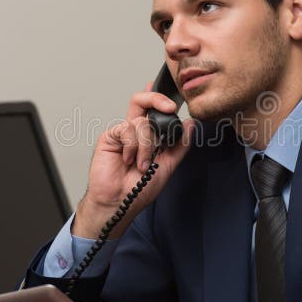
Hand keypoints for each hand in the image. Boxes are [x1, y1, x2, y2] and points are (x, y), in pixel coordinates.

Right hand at [74, 81, 195, 239]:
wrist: (120, 203)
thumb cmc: (139, 189)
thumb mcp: (168, 167)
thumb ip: (180, 146)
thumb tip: (191, 125)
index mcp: (150, 137)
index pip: (155, 111)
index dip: (160, 98)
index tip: (173, 100)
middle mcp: (136, 132)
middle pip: (143, 101)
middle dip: (157, 99)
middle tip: (169, 108)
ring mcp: (123, 133)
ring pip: (141, 122)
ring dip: (146, 145)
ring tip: (143, 164)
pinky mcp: (110, 137)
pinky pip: (126, 129)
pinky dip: (132, 146)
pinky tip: (128, 160)